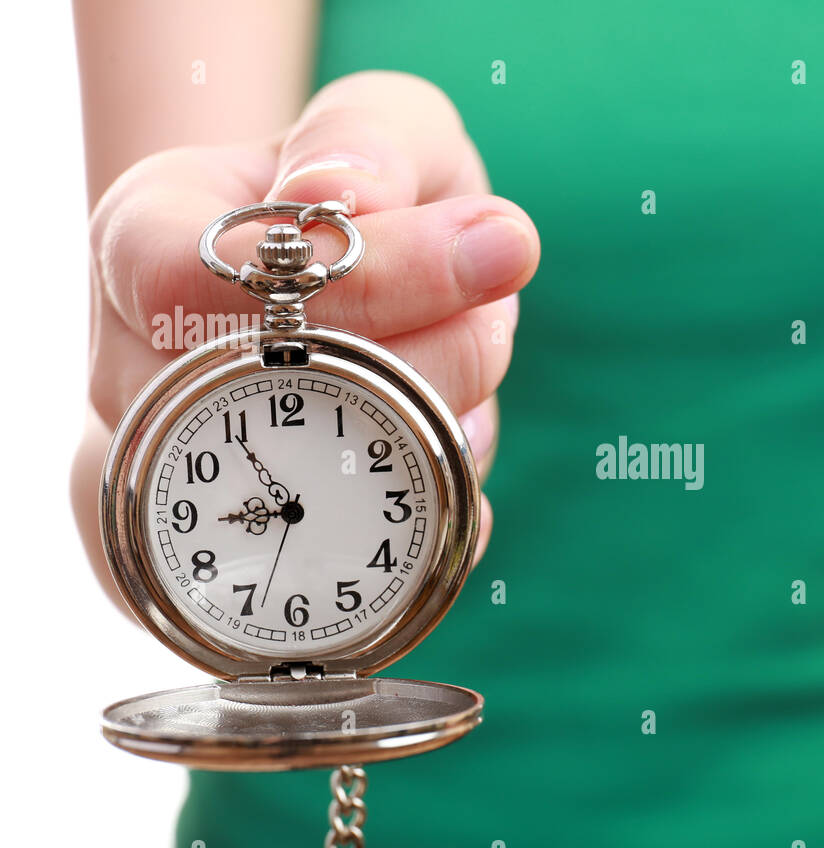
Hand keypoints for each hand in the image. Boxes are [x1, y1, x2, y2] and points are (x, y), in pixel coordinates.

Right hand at [72, 72, 538, 604]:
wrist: (338, 290)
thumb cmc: (361, 198)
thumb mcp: (378, 126)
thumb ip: (370, 140)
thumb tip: (347, 199)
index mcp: (146, 247)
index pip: (195, 283)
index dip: (361, 285)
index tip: (493, 254)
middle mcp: (143, 370)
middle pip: (286, 401)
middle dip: (436, 359)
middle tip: (495, 315)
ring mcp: (193, 474)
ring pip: (336, 489)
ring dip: (443, 424)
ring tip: (468, 363)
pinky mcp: (253, 551)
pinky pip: (357, 559)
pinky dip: (440, 511)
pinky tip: (461, 452)